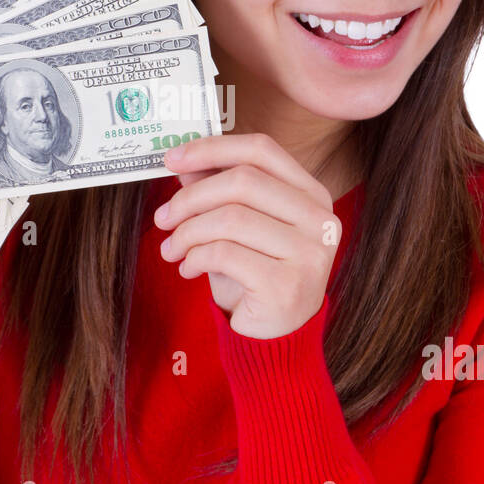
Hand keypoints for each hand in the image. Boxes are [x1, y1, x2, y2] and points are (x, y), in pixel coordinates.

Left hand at [154, 132, 341, 338]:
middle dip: (191, 197)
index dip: (212, 149)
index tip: (171, 159)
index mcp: (312, 194)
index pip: (261, 150)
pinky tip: (188, 269)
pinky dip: (195, 258)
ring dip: (188, 232)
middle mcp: (320, 219)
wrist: (275, 334)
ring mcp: (309, 254)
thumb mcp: (236, 226)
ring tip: (171, 248)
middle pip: (243, 181)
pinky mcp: (287, 286)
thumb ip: (217, 190)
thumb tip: (183, 162)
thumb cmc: (255, 272)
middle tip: (163, 217)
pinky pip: (225, 255)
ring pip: (231, 219)